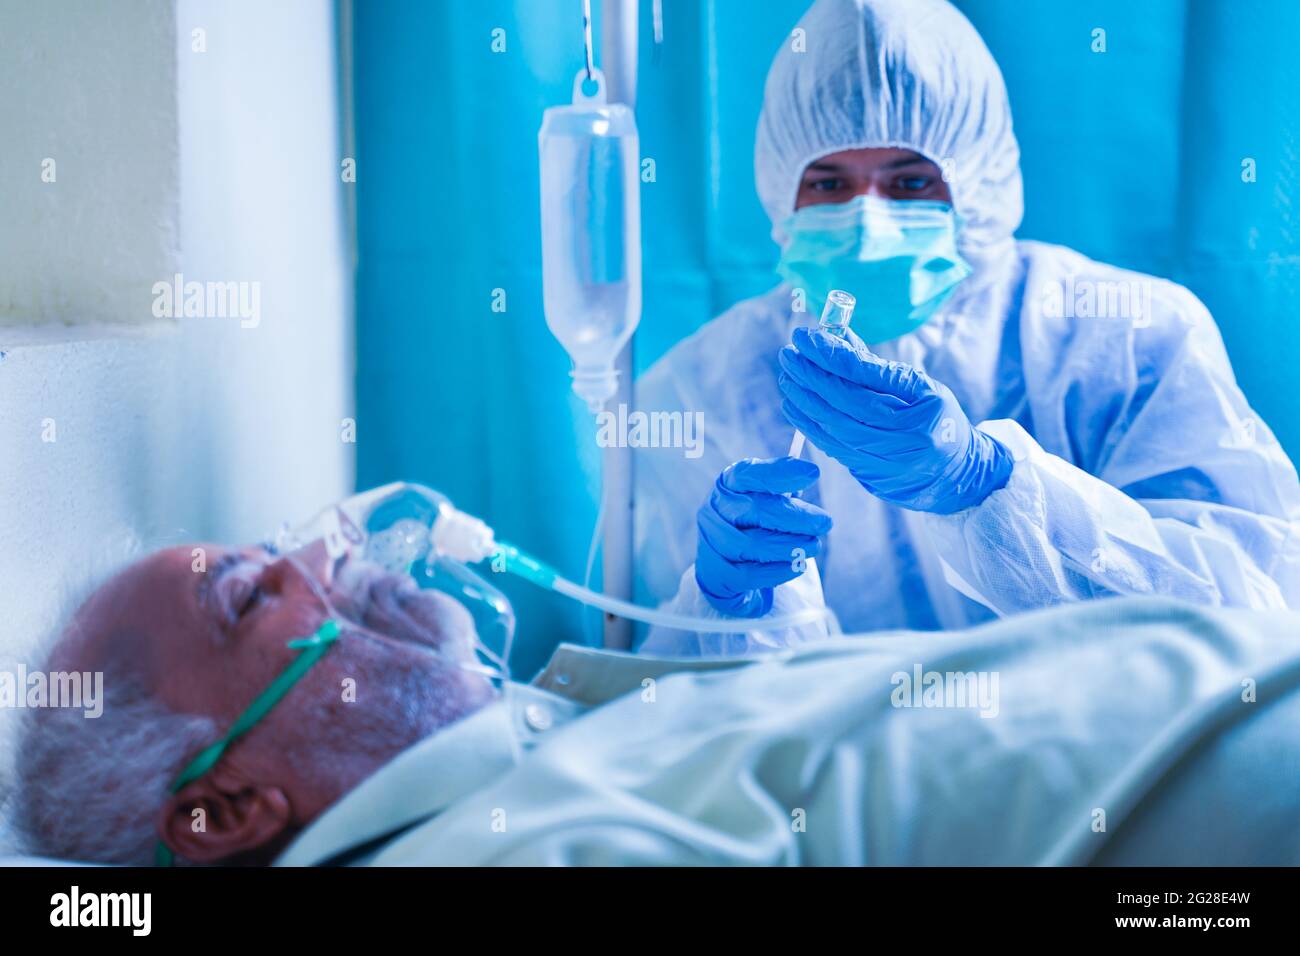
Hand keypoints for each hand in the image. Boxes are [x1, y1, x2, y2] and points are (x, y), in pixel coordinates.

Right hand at [695, 457, 832, 616]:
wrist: (720, 566)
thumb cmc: (750, 524)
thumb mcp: (761, 501)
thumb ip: (782, 491)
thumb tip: (810, 475)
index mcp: (728, 484)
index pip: (750, 473)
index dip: (781, 472)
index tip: (813, 473)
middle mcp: (716, 509)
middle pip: (757, 510)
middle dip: (797, 516)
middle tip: (825, 522)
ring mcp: (713, 541)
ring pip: (755, 544)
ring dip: (792, 546)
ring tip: (813, 546)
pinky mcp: (718, 572)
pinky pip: (751, 574)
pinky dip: (779, 570)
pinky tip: (797, 566)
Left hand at [778, 327, 1011, 513]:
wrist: (955, 476)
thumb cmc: (940, 421)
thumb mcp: (923, 387)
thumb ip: (878, 367)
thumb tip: (839, 338)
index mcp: (915, 414)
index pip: (860, 380)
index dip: (829, 356)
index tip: (805, 337)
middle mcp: (895, 442)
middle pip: (839, 404)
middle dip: (808, 376)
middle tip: (788, 354)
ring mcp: (878, 462)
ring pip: (829, 427)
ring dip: (802, 400)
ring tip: (788, 377)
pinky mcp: (864, 474)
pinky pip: (829, 445)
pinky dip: (808, 423)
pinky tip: (794, 405)